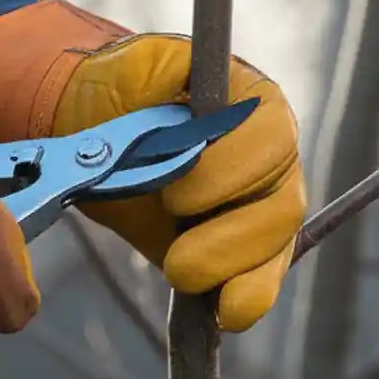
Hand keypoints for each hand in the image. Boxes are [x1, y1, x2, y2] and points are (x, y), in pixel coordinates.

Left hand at [0, 0, 305, 331]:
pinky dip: (248, 298)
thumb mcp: (133, 66)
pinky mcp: (240, 247)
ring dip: (235, 270)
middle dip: (229, 235)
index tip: (177, 193)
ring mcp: (260, 203)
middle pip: (283, 203)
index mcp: (252, 101)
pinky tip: (226, 312)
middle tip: (176, 249)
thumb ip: (160, 71)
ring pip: (277, 245)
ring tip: (182, 274)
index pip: (272, 138)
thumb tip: (181, 86)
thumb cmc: (119, 92)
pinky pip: (262, 277)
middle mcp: (269, 154)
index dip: (232, 171)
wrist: (94, 132)